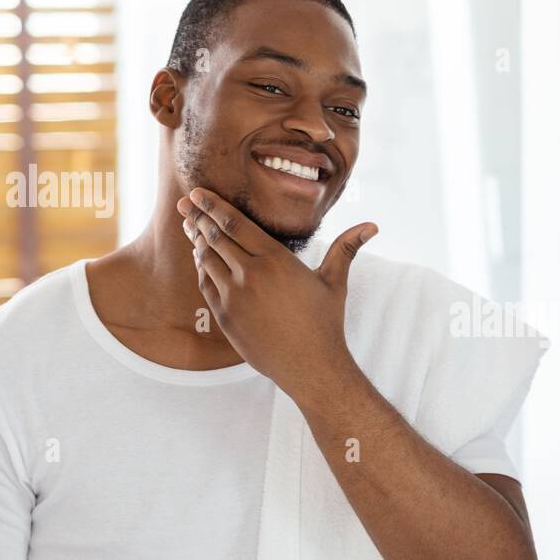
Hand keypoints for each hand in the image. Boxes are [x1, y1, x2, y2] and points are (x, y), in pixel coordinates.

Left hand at [177, 186, 376, 406]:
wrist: (310, 367)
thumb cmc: (325, 323)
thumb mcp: (334, 282)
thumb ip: (346, 248)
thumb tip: (373, 225)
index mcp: (275, 260)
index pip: (235, 223)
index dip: (213, 205)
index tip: (199, 192)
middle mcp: (250, 275)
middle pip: (215, 237)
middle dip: (198, 217)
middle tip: (186, 203)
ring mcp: (233, 297)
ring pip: (206, 259)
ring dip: (196, 240)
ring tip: (190, 226)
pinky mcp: (224, 317)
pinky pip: (205, 284)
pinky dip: (201, 268)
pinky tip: (201, 258)